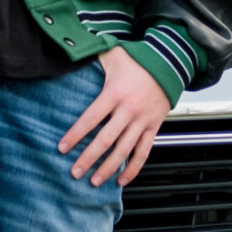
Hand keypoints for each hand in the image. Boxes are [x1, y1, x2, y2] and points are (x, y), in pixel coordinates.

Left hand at [59, 44, 171, 189]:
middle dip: (88, 158)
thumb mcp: (112, 54)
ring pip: (124, 150)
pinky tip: (122, 180)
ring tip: (94, 181)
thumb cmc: (136, 58)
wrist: (170, 62)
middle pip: (106, 140)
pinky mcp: (154, 126)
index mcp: (114, 93)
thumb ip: (91, 54)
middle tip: (74, 172)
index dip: (75, 135)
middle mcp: (128, 110)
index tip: (62, 148)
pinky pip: (143, 152)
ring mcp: (142, 120)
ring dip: (108, 168)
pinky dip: (133, 168)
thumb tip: (70, 50)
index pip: (90, 118)